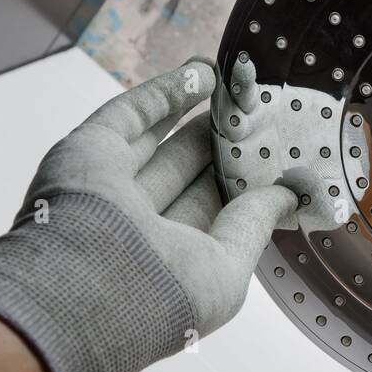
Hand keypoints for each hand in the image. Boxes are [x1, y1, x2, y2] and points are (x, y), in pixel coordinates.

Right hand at [0, 58, 297, 371]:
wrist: (80, 292)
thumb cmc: (162, 298)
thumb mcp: (229, 268)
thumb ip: (255, 222)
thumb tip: (291, 193)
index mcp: (173, 261)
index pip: (218, 211)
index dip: (248, 182)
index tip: (280, 153)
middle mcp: (141, 225)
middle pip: (191, 172)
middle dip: (225, 143)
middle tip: (260, 113)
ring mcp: (112, 187)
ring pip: (162, 142)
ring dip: (198, 112)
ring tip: (235, 87)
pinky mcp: (89, 153)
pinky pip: (130, 114)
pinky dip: (165, 92)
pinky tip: (201, 73)